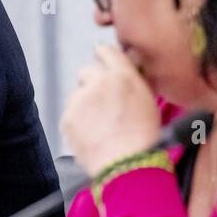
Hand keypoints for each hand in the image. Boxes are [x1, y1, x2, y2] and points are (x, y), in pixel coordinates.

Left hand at [60, 45, 159, 175]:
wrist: (127, 164)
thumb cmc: (144, 138)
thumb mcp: (148, 102)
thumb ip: (132, 82)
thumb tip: (124, 75)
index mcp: (123, 75)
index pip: (106, 52)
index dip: (104, 58)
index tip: (103, 64)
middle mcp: (99, 81)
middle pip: (87, 72)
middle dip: (92, 84)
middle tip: (103, 105)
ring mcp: (80, 98)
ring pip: (77, 94)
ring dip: (85, 105)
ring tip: (100, 126)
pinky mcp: (68, 116)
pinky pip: (71, 114)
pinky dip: (78, 122)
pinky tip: (92, 135)